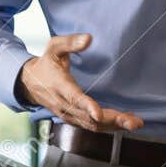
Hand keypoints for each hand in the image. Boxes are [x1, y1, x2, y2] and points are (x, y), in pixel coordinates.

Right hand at [19, 33, 144, 131]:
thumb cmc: (46, 63)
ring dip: (114, 126)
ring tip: (135, 124)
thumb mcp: (54, 47)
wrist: (30, 82)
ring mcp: (68, 114)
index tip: (98, 114)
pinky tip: (125, 123)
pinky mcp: (73, 119)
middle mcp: (63, 104)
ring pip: (92, 125)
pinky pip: (92, 127)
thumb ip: (70, 42)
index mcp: (59, 86)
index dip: (87, 107)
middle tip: (132, 123)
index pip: (73, 98)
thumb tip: (88, 39)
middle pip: (88, 117)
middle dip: (111, 120)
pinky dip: (109, 127)